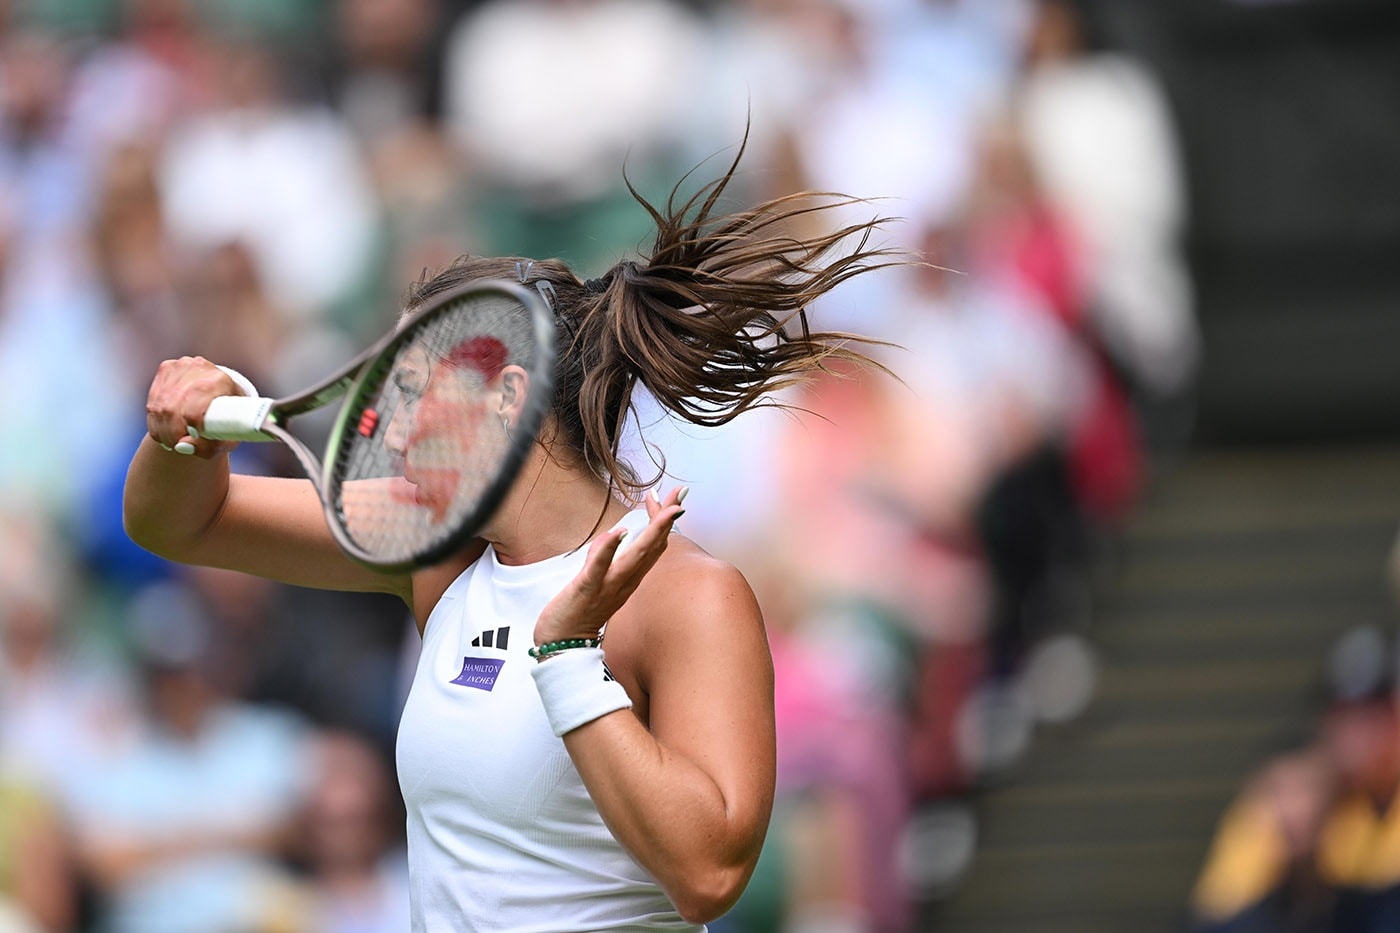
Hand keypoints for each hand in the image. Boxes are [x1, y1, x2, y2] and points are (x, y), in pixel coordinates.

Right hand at [145, 356, 244, 459]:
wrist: (221, 390)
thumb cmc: (229, 417)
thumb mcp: (229, 436)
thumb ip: (209, 447)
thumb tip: (181, 447)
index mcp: (220, 382)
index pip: (195, 410)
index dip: (189, 428)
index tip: (191, 439)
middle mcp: (199, 369)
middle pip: (173, 409)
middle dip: (171, 434)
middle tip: (177, 446)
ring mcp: (181, 366)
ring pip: (160, 406)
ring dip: (161, 430)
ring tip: (171, 441)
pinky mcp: (166, 368)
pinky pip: (153, 400)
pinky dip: (155, 421)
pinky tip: (163, 430)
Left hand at [533, 487, 687, 647]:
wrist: (561, 647)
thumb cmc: (578, 613)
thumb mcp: (595, 580)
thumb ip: (605, 557)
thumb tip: (614, 535)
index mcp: (629, 579)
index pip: (653, 546)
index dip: (663, 522)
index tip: (674, 498)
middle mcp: (625, 582)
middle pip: (653, 548)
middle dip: (667, 521)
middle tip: (682, 496)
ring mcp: (608, 586)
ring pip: (636, 557)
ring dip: (652, 533)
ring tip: (668, 511)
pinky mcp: (587, 590)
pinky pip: (600, 568)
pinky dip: (610, 550)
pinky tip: (619, 532)